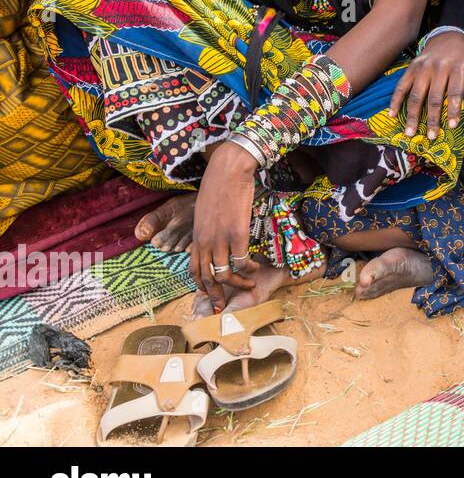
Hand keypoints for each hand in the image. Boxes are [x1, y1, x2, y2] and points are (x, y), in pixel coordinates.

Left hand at [189, 142, 258, 312]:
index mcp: (197, 236)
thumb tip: (214, 236)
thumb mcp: (205, 210)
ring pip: (224, 273)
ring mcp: (220, 239)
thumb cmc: (218, 185)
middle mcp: (205, 241)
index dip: (201, 286)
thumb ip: (208, 227)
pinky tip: (256, 268)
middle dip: (215, 295)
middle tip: (222, 307)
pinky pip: (242, 261)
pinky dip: (249, 269)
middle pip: (207, 277)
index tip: (209, 295)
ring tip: (248, 285)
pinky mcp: (237, 233)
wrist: (228, 170)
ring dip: (237, 284)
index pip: (193, 270)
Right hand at [388, 31, 463, 138]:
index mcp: (457, 68)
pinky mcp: (411, 68)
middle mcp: (438, 68)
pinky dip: (395, 100)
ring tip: (410, 132)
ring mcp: (422, 68)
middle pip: (434, 97)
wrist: (447, 38)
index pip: (455, 92)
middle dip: (433, 118)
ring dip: (412, 115)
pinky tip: (392, 114)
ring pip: (416, 95)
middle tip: (431, 137)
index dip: (454, 109)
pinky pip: (401, 86)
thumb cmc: (463, 60)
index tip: (452, 126)